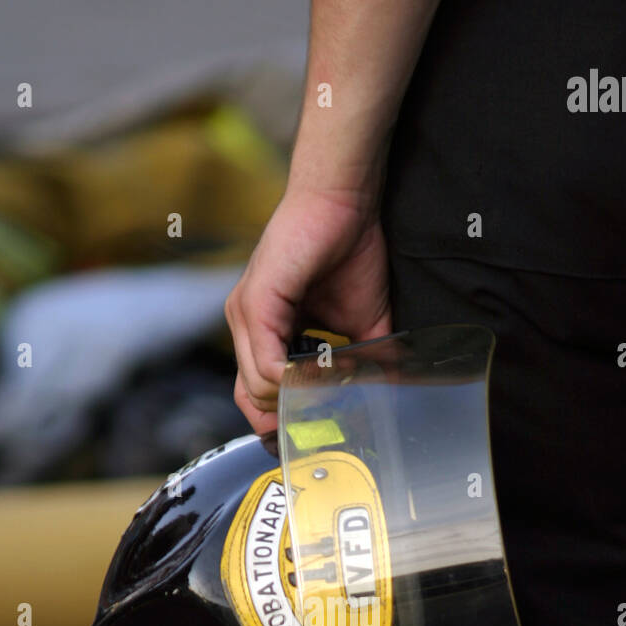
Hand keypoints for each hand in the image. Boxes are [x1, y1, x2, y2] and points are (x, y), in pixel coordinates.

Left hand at [224, 185, 391, 435]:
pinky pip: (267, 366)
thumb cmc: (349, 250)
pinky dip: (298, 378)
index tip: (319, 424)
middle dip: (294, 414)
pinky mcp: (254, 305)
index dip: (283, 418)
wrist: (343, 201)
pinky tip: (328, 368)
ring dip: (304, 394)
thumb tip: (381, 399)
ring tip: (340, 379)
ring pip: (259, 390)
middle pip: (252, 401)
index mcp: (263, 332)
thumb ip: (362, 363)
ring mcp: (244, 315)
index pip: (255, 395)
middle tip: (332, 410)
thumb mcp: (361, 324)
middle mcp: (245, 325)